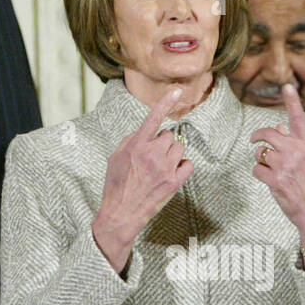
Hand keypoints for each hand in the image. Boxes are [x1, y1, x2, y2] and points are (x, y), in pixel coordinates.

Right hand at [93, 87, 194, 272]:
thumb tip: (146, 132)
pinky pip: (189, 164)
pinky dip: (183, 166)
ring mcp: (164, 168)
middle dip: (163, 144)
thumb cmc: (116, 185)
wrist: (120, 214)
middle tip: (153, 158)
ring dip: (173, 154)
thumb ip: (131, 141)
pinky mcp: (174, 182)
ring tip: (160, 168)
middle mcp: (152, 154)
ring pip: (180, 148)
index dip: (165, 102)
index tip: (178, 90)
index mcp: (135, 145)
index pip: (153, 119)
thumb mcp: (116, 157)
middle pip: (170, 136)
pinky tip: (172, 173)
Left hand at [250, 84, 304, 265]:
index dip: (292, 101)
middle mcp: (297, 152)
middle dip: (257, 136)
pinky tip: (269, 180)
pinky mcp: (276, 180)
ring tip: (271, 170)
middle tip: (253, 140)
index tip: (286, 86)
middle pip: (269, 134)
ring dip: (261, 160)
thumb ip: (293, 144)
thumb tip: (279, 127)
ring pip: (261, 153)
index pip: (298, 119)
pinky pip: (257, 169)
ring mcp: (286, 165)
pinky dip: (259, 174)